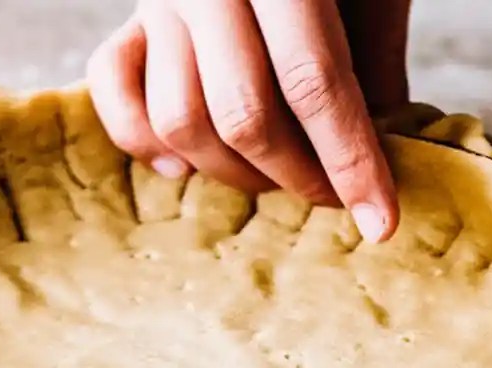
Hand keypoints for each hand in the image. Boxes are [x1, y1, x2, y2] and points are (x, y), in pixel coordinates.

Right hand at [86, 0, 411, 242]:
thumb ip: (373, 62)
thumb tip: (375, 157)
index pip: (314, 82)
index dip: (351, 160)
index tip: (379, 221)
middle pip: (244, 115)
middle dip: (296, 176)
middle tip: (331, 196)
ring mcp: (159, 2)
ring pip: (180, 121)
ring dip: (233, 173)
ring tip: (274, 178)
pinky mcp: (127, 20)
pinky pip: (112, 93)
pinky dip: (145, 143)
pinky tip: (187, 166)